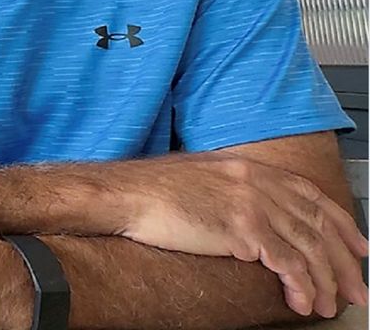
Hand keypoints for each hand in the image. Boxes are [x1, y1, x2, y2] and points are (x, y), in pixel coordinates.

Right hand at [122, 153, 368, 317]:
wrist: (126, 194)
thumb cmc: (151, 190)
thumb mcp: (202, 177)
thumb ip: (234, 189)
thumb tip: (251, 215)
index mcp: (249, 168)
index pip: (310, 195)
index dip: (340, 224)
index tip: (356, 246)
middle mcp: (257, 182)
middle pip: (318, 223)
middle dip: (344, 261)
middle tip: (357, 288)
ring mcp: (252, 204)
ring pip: (309, 247)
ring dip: (325, 281)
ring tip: (328, 305)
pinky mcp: (242, 229)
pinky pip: (287, 263)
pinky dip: (301, 286)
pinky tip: (302, 302)